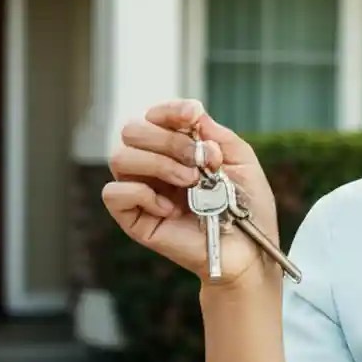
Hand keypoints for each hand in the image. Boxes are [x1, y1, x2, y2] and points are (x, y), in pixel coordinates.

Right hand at [101, 99, 279, 286]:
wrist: (248, 251)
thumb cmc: (247, 208)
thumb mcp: (242, 162)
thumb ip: (218, 135)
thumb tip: (194, 113)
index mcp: (178, 149)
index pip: (156, 117)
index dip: (169, 110)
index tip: (193, 116)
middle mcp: (154, 166)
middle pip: (132, 131)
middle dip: (169, 140)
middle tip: (200, 162)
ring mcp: (142, 191)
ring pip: (120, 158)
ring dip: (159, 164)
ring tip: (191, 182)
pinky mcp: (134, 219)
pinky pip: (113, 194)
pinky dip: (142, 194)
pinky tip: (171, 208)